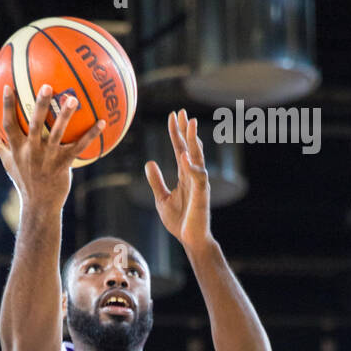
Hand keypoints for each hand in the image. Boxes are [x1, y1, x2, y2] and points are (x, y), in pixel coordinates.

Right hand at [0, 83, 104, 210]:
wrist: (39, 206)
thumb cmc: (24, 181)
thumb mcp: (9, 163)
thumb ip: (0, 144)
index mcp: (17, 149)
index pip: (9, 125)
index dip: (8, 107)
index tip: (9, 86)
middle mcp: (31, 152)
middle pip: (34, 125)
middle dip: (40, 106)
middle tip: (47, 86)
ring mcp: (48, 158)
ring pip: (57, 134)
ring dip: (65, 116)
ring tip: (73, 99)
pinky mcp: (63, 165)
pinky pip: (78, 147)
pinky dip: (91, 135)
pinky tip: (102, 122)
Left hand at [145, 110, 211, 252]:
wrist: (190, 239)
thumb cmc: (179, 221)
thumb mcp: (162, 199)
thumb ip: (156, 181)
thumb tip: (149, 162)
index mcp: (183, 175)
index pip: (179, 148)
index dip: (176, 133)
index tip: (172, 116)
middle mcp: (192, 175)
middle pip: (189, 147)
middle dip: (186, 130)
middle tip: (182, 111)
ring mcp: (198, 183)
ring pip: (197, 157)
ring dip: (193, 140)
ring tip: (190, 124)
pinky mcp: (202, 194)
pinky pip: (198, 177)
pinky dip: (192, 167)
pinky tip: (185, 158)